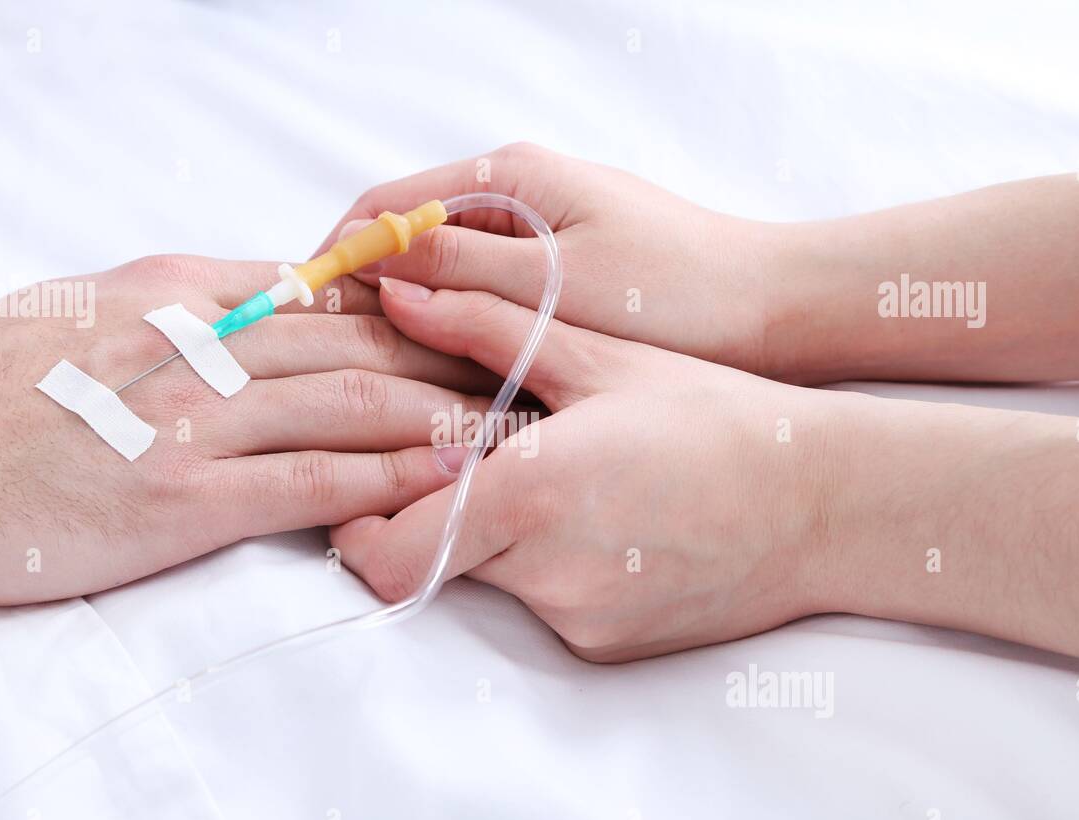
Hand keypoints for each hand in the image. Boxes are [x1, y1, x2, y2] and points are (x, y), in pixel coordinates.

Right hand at [0, 255, 499, 604]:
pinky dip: (383, 479)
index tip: (470, 324)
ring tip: (512, 424)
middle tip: (523, 370)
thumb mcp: (89, 311)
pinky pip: (307, 481)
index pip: (327, 293)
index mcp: (182, 294)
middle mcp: (200, 344)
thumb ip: (184, 305)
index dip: (412, 309)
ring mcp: (192, 420)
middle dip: (450, 355)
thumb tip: (268, 298)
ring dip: (440, 413)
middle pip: (358, 342)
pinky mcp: (179, 496)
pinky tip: (441, 481)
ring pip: (349, 403)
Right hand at [327, 149, 1078, 386]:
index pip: (383, 207)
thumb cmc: (678, 293)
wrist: (777, 310)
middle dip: (365, 294)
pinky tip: (445, 381)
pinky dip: (454, 329)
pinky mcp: (560, 272)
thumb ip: (462, 275)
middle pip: (407, 237)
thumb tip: (373, 270)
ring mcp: (538, 233)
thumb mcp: (558, 286)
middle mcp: (516, 195)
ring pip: (444, 272)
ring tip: (376, 382)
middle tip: (331, 365)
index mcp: (508, 179)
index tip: (301, 320)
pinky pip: (484, 295)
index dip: (333, 261)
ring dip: (408, 317)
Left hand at [332, 277, 847, 661]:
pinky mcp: (606, 648)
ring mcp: (576, 621)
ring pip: (490, 585)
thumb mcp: (599, 358)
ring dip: (499, 539)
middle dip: (434, 519)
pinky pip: (544, 609)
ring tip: (564, 481)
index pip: (383, 554)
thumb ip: (483, 328)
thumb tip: (399, 293)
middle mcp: (543, 575)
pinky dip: (550, 569)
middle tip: (475, 465)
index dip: (362, 527)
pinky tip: (606, 522)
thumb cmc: (715, 417)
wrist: (825, 504)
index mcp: (526, 495)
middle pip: (432, 565)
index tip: (377, 486)